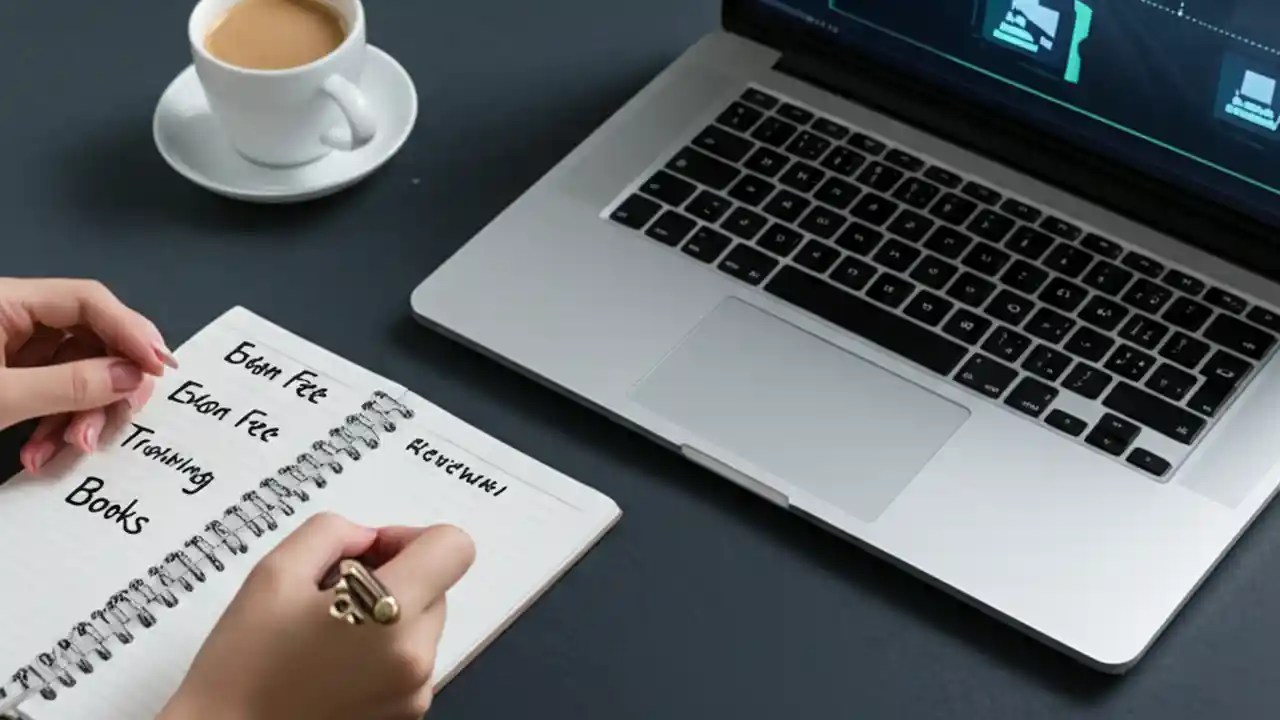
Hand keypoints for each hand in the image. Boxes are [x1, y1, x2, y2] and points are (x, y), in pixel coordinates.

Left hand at [0, 278, 177, 470]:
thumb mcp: (0, 397)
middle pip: (86, 341)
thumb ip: (68, 385)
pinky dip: (52, 424)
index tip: (158, 367)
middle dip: (101, 391)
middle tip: (107, 426)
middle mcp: (12, 317)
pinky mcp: (6, 377)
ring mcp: (8, 349)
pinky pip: (48, 393)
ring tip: (65, 450)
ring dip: (76, 417)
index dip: (130, 331)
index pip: (88, 301)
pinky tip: (41, 453)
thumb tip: (132, 377)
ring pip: (72, 374)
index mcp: (5, 301)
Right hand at [159, 513, 475, 719]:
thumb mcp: (276, 571)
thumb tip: (370, 538)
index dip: (412, 537)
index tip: (369, 554)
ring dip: (387, 615)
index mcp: (392, 616)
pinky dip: (382, 651)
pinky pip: (410, 661)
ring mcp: (415, 693)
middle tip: (331, 592)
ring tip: (326, 632)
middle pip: (437, 585)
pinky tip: (331, 661)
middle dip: (393, 577)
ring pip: (423, 623)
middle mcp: (417, 658)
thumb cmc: (242, 663)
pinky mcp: (405, 715)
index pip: (454, 547)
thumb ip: (334, 533)